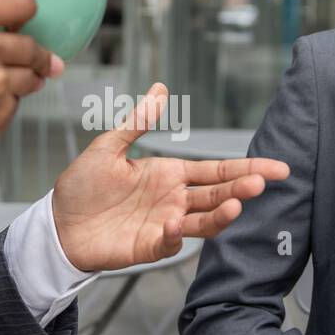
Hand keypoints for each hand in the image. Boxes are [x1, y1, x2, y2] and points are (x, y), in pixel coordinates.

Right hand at [0, 0, 61, 173]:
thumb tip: (1, 35)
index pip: (22, 4)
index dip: (26, 14)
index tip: (27, 21)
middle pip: (32, 47)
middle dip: (37, 56)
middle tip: (42, 62)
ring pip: (29, 81)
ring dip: (21, 83)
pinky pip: (12, 109)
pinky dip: (1, 109)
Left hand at [52, 83, 288, 271]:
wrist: (57, 224)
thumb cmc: (82, 187)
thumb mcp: (108, 148)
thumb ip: (137, 122)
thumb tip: (161, 87)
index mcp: (169, 173)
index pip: (216, 170)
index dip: (247, 168)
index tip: (277, 169)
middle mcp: (174, 199)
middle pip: (217, 194)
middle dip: (242, 188)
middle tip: (262, 183)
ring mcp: (165, 224)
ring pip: (203, 220)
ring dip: (221, 214)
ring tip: (236, 205)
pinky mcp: (149, 247)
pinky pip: (169, 242)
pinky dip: (175, 235)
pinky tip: (176, 225)